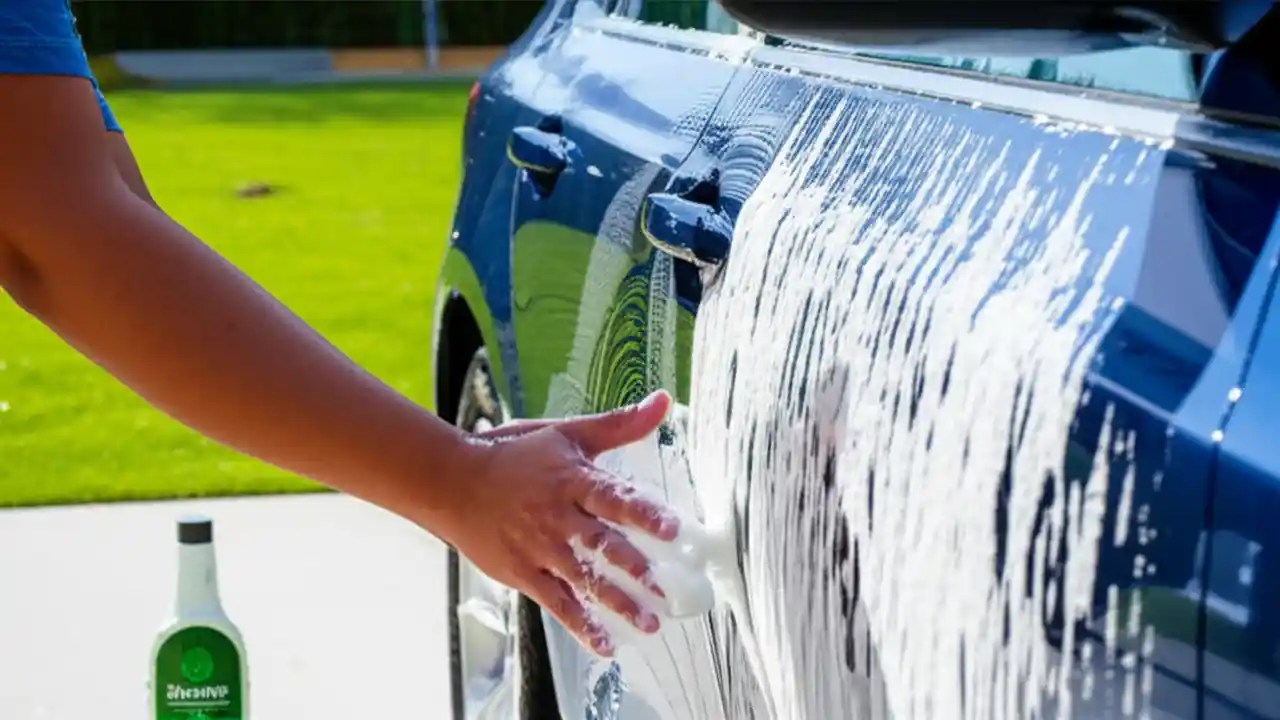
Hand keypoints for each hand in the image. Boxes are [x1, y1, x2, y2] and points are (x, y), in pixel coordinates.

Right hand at [437, 391, 678, 655]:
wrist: (453, 482)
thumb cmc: (516, 455)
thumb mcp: (566, 434)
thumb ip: (619, 425)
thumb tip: (664, 401)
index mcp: (572, 479)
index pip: (613, 497)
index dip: (643, 513)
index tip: (673, 529)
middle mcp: (557, 516)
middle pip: (601, 543)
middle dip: (636, 567)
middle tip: (667, 589)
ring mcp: (539, 547)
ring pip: (583, 578)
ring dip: (618, 602)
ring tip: (650, 622)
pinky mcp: (522, 572)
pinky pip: (555, 602)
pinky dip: (580, 624)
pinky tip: (605, 643)